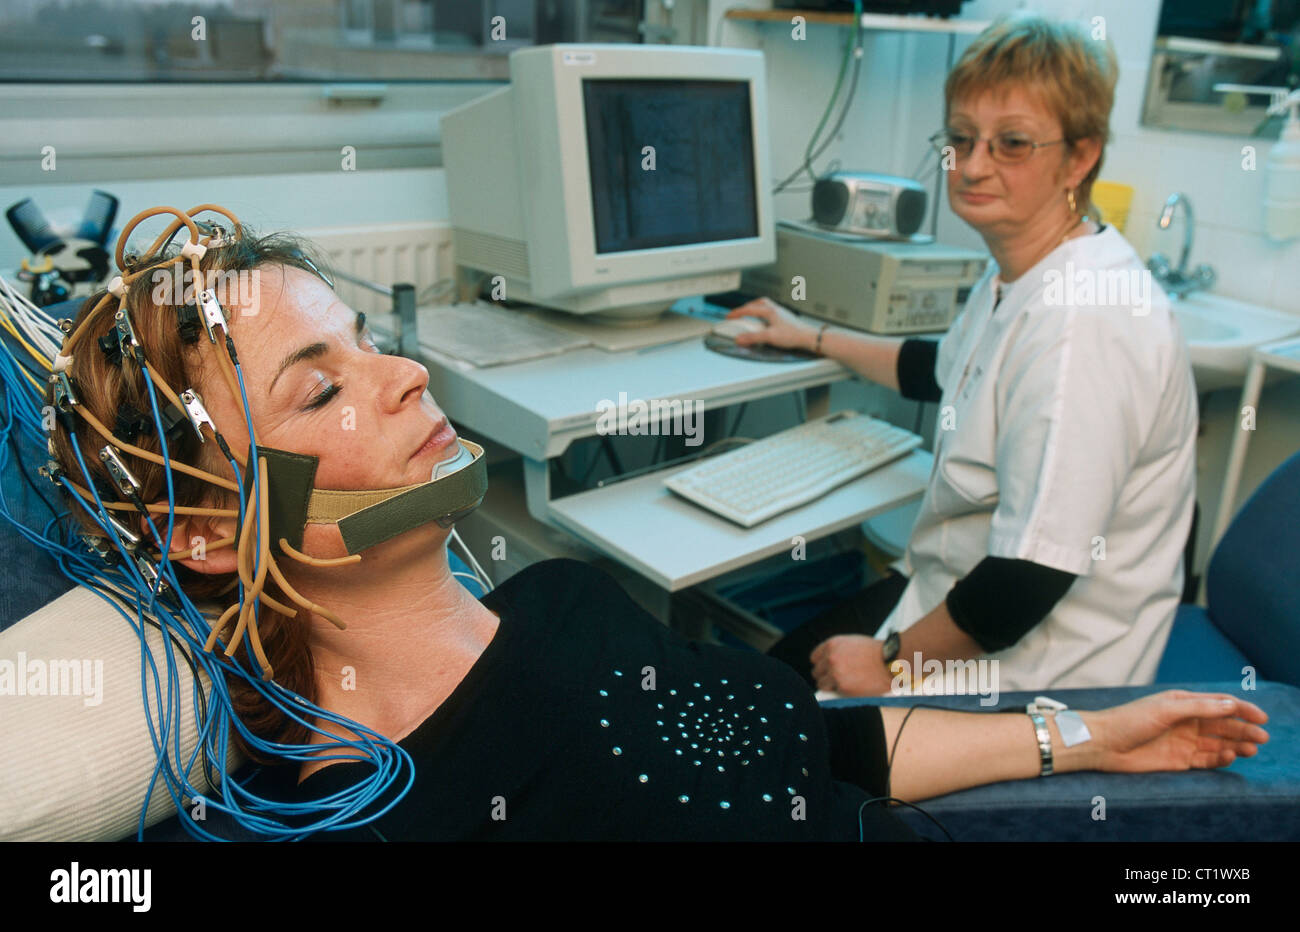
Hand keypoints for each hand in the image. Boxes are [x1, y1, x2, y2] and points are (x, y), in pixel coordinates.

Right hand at [727, 298, 819, 351]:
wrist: (809, 336)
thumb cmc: (793, 334)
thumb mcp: (769, 337)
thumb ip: (753, 338)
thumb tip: (739, 339)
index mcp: (769, 311)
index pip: (749, 309)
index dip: (737, 313)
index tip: (729, 316)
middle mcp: (775, 309)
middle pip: (757, 303)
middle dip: (747, 307)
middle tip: (740, 313)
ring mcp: (781, 312)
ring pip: (765, 305)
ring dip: (756, 308)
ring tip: (751, 315)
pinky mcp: (786, 318)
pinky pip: (771, 311)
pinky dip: (764, 313)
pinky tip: (765, 321)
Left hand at [809, 635, 894, 695]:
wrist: (890, 661)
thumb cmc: (876, 652)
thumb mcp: (852, 642)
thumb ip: (837, 650)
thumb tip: (827, 663)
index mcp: (832, 644)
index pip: (814, 657)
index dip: (821, 664)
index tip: (826, 669)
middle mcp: (830, 658)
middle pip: (816, 671)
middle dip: (825, 675)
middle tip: (836, 678)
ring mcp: (835, 672)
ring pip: (821, 684)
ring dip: (830, 685)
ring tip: (844, 684)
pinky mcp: (842, 686)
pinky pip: (833, 692)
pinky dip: (840, 692)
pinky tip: (852, 687)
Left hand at [1078, 690, 1268, 774]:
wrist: (1104, 744)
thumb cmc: (1129, 720)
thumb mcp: (1166, 709)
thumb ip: (1198, 708)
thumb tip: (1230, 705)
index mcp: (1182, 702)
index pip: (1219, 704)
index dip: (1242, 709)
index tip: (1261, 717)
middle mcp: (1186, 721)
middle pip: (1222, 725)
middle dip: (1243, 729)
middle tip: (1262, 737)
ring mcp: (1183, 741)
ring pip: (1218, 743)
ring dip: (1236, 745)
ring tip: (1250, 749)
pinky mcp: (1179, 760)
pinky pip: (1206, 759)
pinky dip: (1220, 758)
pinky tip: (1229, 756)